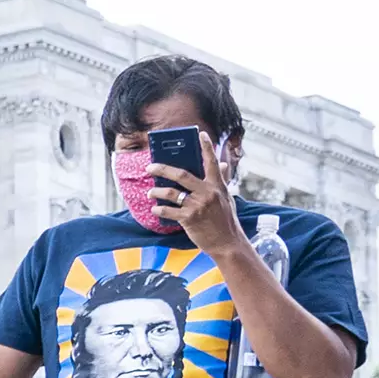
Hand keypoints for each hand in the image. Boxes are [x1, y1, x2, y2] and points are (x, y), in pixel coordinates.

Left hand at [151, 131, 241, 255]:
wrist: (228, 243)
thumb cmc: (226, 220)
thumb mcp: (227, 198)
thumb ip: (222, 180)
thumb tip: (224, 163)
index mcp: (217, 186)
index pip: (213, 162)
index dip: (207, 147)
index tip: (201, 134)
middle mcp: (208, 193)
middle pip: (181, 174)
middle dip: (162, 169)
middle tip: (149, 167)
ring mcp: (198, 206)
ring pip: (171, 193)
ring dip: (157, 192)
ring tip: (150, 192)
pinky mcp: (189, 219)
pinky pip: (168, 211)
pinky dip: (159, 209)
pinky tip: (155, 209)